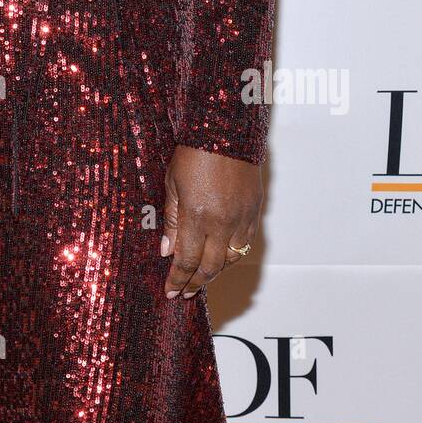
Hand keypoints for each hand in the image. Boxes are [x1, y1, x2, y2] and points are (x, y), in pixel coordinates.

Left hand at [161, 145, 261, 298]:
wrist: (225, 130)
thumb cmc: (193, 152)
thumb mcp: (172, 184)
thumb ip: (171, 220)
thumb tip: (167, 251)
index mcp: (196, 216)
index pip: (186, 260)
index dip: (178, 279)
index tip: (171, 291)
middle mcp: (221, 222)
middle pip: (210, 266)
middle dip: (195, 283)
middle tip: (184, 292)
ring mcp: (241, 218)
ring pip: (230, 259)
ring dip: (215, 273)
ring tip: (201, 278)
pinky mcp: (254, 211)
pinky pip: (245, 243)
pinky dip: (232, 256)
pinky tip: (222, 258)